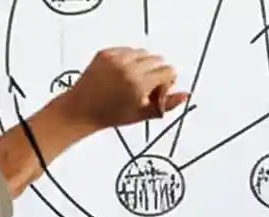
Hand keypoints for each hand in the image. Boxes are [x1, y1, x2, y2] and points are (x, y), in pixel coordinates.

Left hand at [58, 47, 188, 129]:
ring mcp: (115, 59)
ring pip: (143, 53)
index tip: (157, 91)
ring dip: (143, 64)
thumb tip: (186, 94)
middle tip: (144, 87)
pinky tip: (121, 73)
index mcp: (140, 84)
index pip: (168, 71)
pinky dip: (128, 59)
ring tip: (132, 79)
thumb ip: (167, 104)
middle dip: (156, 72)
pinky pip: (126, 49)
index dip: (166, 82)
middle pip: (157, 60)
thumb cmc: (113, 115)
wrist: (82, 109)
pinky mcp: (105, 53)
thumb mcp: (143, 113)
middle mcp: (128, 68)